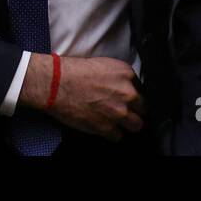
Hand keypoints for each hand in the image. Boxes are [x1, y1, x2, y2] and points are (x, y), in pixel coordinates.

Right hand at [19, 55, 144, 140]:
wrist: (56, 84)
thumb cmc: (73, 72)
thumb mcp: (102, 64)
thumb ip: (118, 77)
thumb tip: (122, 87)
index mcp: (125, 73)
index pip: (142, 88)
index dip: (135, 95)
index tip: (129, 99)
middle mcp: (127, 93)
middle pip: (143, 109)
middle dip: (135, 111)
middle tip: (125, 111)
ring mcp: (118, 112)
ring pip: (136, 126)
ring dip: (128, 124)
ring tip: (118, 122)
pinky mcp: (107, 127)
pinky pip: (118, 136)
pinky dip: (113, 134)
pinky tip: (105, 127)